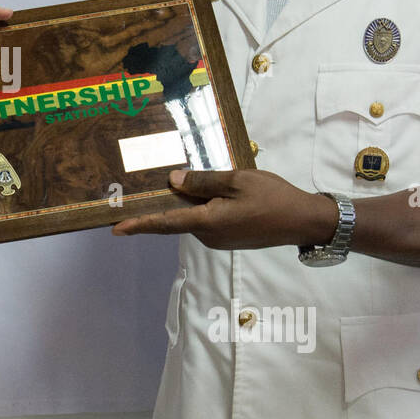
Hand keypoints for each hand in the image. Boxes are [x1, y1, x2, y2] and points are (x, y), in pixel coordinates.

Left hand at [111, 169, 337, 249]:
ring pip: (193, 218)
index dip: (139, 225)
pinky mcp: (229, 237)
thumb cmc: (272, 197)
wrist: (303, 221)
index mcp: (207, 222)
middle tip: (141, 187)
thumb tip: (172, 182)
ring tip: (179, 180)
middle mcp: (208, 236)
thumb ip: (203, 181)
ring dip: (185, 203)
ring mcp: (219, 239)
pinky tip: (206, 190)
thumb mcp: (236, 180)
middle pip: (177, 218)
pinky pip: (206, 220)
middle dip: (161, 205)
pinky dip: (200, 207)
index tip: (116, 229)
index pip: (165, 223)